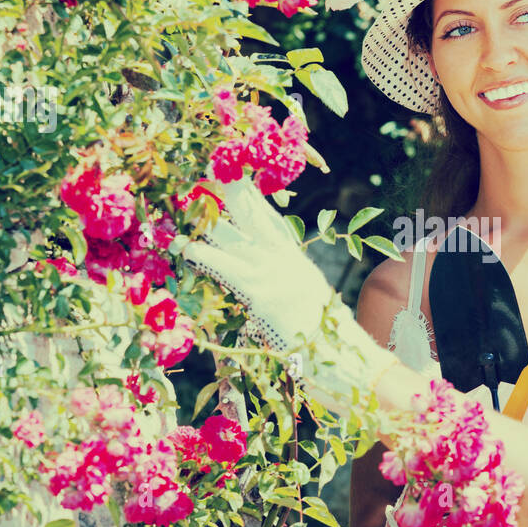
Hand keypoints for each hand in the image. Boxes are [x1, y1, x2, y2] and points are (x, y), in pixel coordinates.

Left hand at [178, 179, 398, 406]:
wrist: (343, 356)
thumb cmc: (328, 338)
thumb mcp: (310, 300)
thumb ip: (289, 283)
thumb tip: (270, 279)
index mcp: (296, 260)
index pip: (269, 219)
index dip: (250, 197)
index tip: (235, 175)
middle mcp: (285, 260)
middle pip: (253, 216)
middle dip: (231, 192)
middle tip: (208, 170)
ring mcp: (273, 275)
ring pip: (234, 237)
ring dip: (209, 221)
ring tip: (188, 202)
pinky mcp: (261, 294)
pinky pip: (226, 269)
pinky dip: (204, 256)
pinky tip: (185, 246)